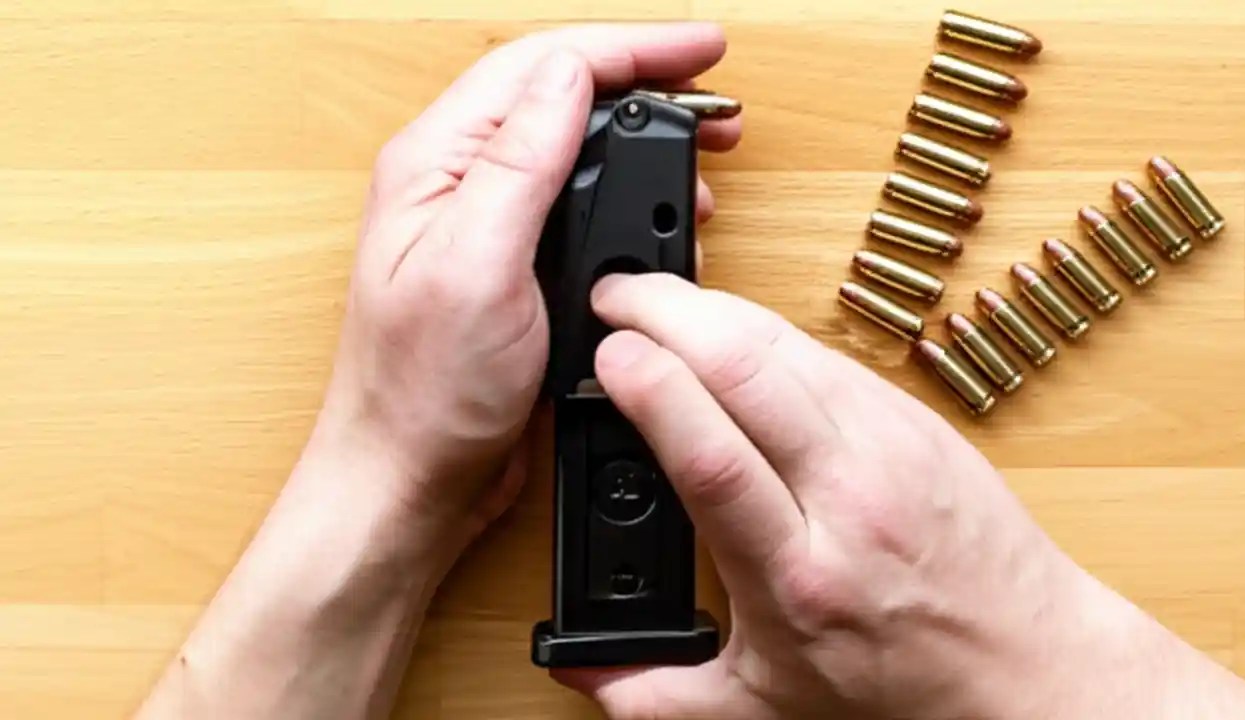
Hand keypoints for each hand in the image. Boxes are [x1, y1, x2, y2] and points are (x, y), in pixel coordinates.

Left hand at [309, 25, 741, 556]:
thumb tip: (568, 74)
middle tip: (717, 102)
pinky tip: (659, 214)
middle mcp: (458, 183)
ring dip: (644, 138)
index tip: (702, 50)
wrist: (412, 480)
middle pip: (560, 94)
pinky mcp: (512, 268)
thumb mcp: (475, 266)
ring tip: (704, 156)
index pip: (541, 67)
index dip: (629, 49)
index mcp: (436, 164)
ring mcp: (486, 224)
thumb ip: (518, 162)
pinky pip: (576, 202)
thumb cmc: (423, 392)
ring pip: (574, 145)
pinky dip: (629, 193)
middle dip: (646, 84)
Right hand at [553, 274, 1165, 718]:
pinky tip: (727, 323)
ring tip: (656, 298)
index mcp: (798, 574)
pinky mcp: (913, 416)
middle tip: (612, 294)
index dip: (656, 391)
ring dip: (712, 304)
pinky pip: (825, 348)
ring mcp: (889, 444)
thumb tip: (579, 668)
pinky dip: (762, 324)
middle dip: (669, 311)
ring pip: (789, 341)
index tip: (607, 355)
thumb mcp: (762, 708)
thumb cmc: (904, 682)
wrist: (1026, 664)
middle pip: (750, 370)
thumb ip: (654, 694)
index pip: (717, 459)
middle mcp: (849, 496)